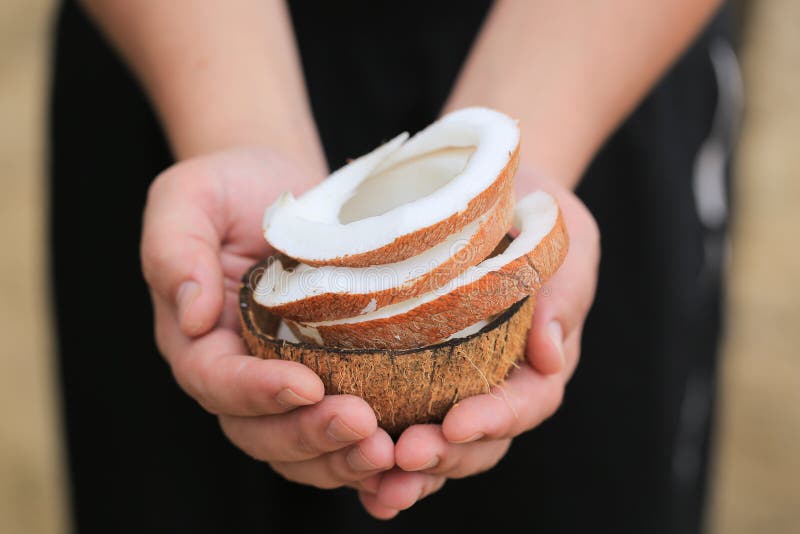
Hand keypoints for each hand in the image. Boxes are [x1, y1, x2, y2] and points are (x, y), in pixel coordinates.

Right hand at [141, 148, 394, 493]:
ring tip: (388, 452)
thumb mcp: (190, 198)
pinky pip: (337, 434)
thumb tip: (192, 313)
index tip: (306, 385)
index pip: (216, 381)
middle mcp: (239, 372)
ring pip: (300, 447)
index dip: (256, 391)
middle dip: (308, 436)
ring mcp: (284, 382)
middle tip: (362, 427)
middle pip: (260, 431)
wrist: (283, 189)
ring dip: (341, 458)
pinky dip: (363, 456)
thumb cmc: (232, 188)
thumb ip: (173, 250)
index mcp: (199, 338)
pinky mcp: (329, 380)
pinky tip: (403, 460)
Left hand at [358, 171, 600, 518]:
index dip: (495, 419)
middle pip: (480, 440)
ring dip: (412, 471)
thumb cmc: (536, 213)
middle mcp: (497, 381)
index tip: (456, 424)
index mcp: (538, 360)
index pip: (525, 402)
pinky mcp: (414, 377)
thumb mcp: (566, 239)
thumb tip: (550, 355)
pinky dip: (382, 458)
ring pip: (441, 445)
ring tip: (378, 484)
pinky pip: (401, 423)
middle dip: (445, 455)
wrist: (492, 193)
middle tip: (405, 458)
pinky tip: (359, 479)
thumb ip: (564, 295)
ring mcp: (455, 385)